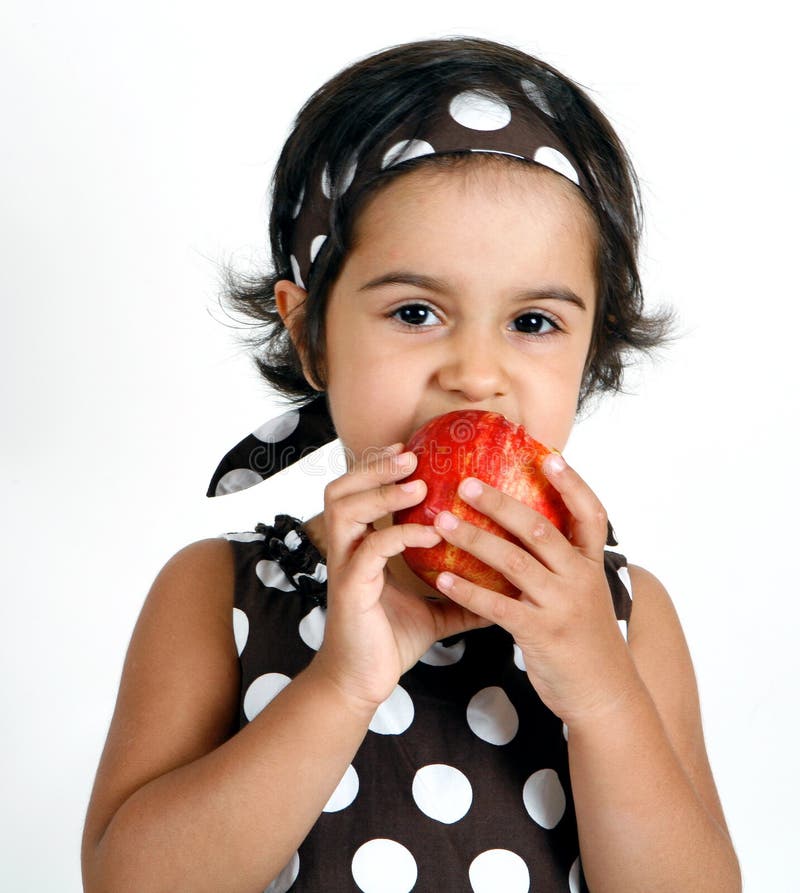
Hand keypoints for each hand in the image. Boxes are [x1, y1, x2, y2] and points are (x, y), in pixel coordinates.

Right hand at [312, 443, 488, 713]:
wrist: (363, 682)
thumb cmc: (391, 641)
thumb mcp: (435, 609)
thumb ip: (462, 591)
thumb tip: (505, 585)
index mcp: (361, 547)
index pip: (357, 493)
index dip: (378, 468)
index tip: (411, 451)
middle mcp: (347, 550)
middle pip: (340, 489)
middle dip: (372, 467)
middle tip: (409, 454)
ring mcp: (344, 567)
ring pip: (344, 509)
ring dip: (381, 491)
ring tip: (417, 481)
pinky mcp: (350, 588)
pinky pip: (370, 549)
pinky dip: (399, 534)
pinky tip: (430, 532)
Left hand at [431, 454, 638, 726]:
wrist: (604, 694)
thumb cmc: (586, 637)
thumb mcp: (585, 592)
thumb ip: (563, 561)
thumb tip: (530, 524)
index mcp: (591, 564)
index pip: (590, 514)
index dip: (571, 484)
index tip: (548, 456)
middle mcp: (580, 578)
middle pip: (540, 529)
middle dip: (501, 503)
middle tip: (465, 484)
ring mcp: (561, 606)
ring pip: (514, 562)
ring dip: (474, 539)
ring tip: (441, 522)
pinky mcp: (540, 633)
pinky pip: (497, 605)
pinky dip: (467, 589)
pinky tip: (441, 577)